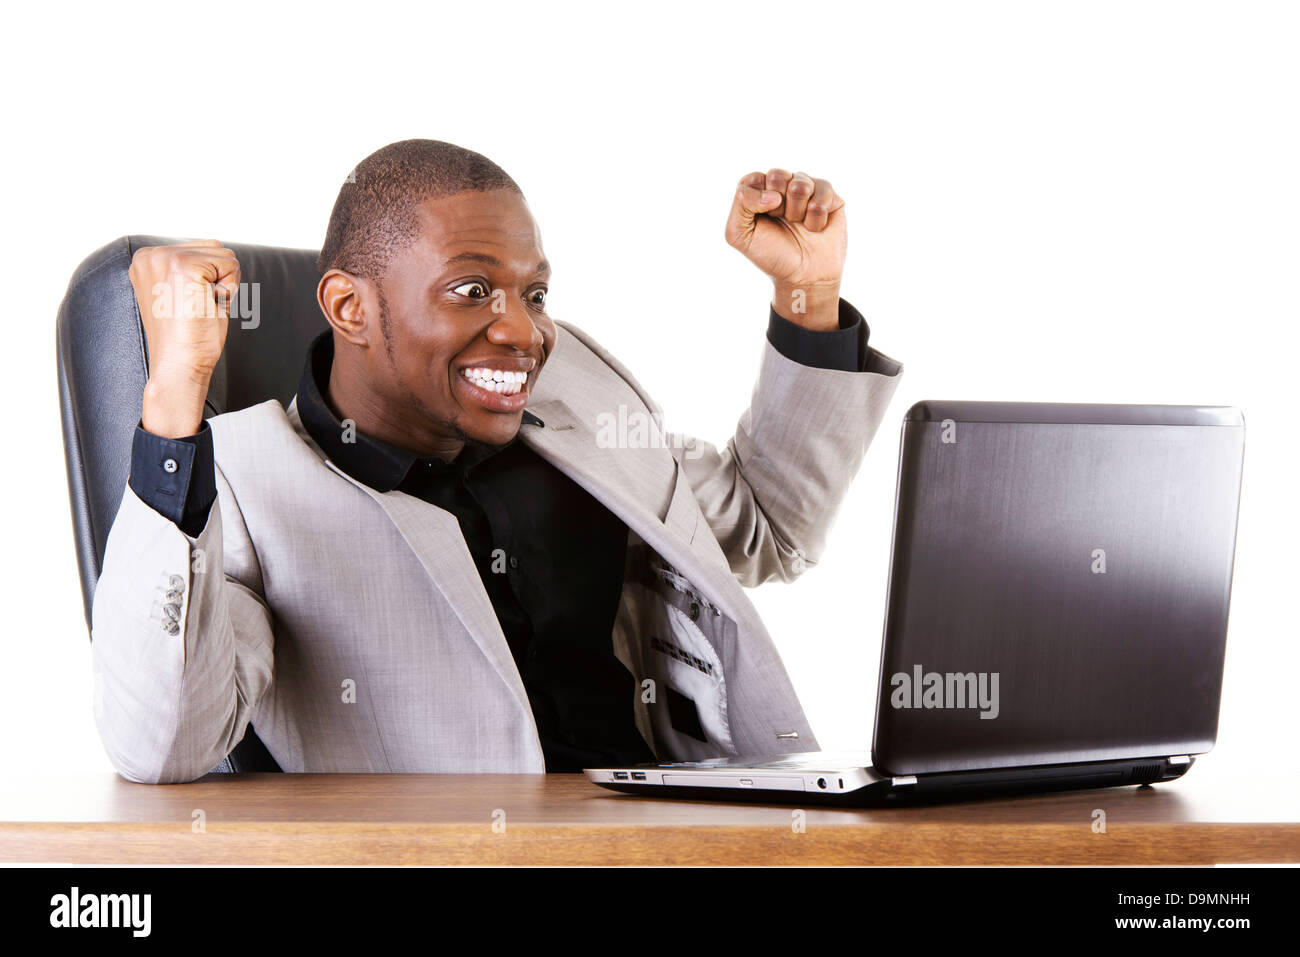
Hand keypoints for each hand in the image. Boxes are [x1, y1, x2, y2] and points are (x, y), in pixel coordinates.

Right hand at [128, 240, 239, 436]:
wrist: (179, 365)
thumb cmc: (187, 337)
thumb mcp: (185, 294)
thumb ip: (192, 270)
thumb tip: (219, 252)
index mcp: (147, 260)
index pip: (202, 251)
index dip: (210, 281)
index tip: (188, 306)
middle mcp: (150, 254)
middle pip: (215, 248)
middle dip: (219, 280)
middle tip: (198, 308)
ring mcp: (164, 257)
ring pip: (225, 255)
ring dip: (224, 285)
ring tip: (200, 308)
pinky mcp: (184, 265)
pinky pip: (231, 265)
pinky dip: (229, 290)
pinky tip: (207, 307)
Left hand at [725, 169, 846, 330]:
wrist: (803, 276)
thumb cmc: (771, 255)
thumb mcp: (739, 234)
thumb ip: (741, 203)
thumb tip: (774, 194)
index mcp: (759, 192)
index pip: (753, 178)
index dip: (757, 201)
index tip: (763, 219)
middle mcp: (783, 187)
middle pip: (777, 174)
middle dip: (777, 205)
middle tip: (782, 221)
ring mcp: (808, 189)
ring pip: (800, 183)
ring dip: (797, 212)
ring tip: (798, 225)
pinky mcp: (830, 197)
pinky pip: (822, 194)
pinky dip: (816, 217)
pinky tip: (814, 227)